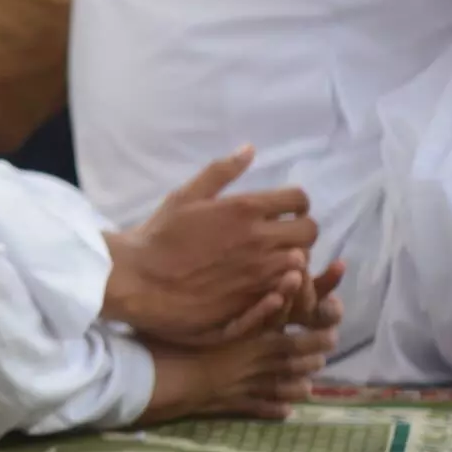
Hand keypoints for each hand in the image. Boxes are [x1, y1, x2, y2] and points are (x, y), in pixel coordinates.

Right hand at [102, 146, 326, 345]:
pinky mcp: (253, 301)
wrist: (141, 282)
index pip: (299, 200)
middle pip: (309, 232)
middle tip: (280, 236)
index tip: (283, 211)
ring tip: (271, 261)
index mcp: (244, 209)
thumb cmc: (160, 236)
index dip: (295, 204)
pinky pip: (287, 290)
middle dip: (300, 230)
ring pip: (302, 262)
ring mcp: (259, 274)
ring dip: (291, 258)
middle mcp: (259, 240)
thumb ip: (221, 171)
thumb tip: (250, 149)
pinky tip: (264, 283)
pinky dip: (282, 285)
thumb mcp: (185, 195)